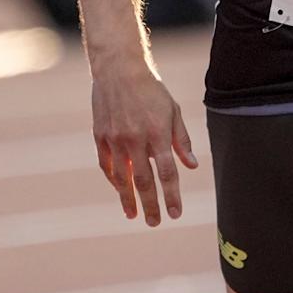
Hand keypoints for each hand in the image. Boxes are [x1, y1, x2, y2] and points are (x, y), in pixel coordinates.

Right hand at [91, 66, 197, 225]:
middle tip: (155, 223)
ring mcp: (115, 139)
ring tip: (134, 215)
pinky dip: (114, 180)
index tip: (175, 214)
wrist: (119, 69)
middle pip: (143, 181)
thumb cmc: (151, 90)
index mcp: (157, 133)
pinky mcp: (100, 136)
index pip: (166, 172)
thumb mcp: (172, 111)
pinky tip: (120, 190)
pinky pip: (107, 165)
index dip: (171, 195)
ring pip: (122, 178)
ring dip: (128, 199)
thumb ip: (181, 140)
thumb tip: (192, 166)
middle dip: (150, 205)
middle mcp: (135, 139)